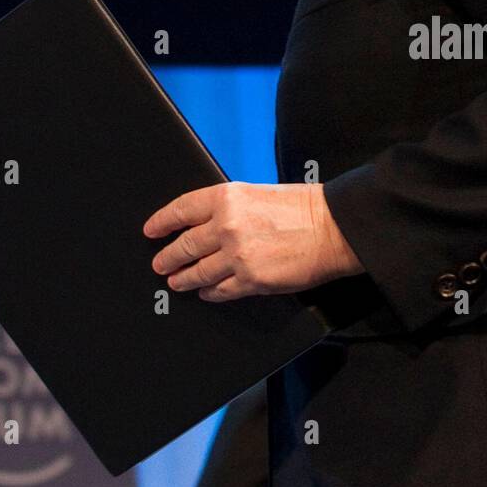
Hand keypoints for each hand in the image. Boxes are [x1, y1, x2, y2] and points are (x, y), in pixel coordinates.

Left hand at [144, 182, 362, 299]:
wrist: (334, 229)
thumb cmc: (305, 209)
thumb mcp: (260, 194)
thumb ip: (232, 209)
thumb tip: (209, 225)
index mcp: (227, 197)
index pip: (181, 210)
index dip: (162, 222)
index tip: (151, 230)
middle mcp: (226, 226)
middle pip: (184, 245)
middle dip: (168, 257)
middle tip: (160, 263)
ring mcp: (236, 256)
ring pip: (197, 271)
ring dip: (183, 278)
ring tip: (176, 281)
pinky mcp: (250, 280)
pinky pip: (220, 290)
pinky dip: (210, 292)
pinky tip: (206, 292)